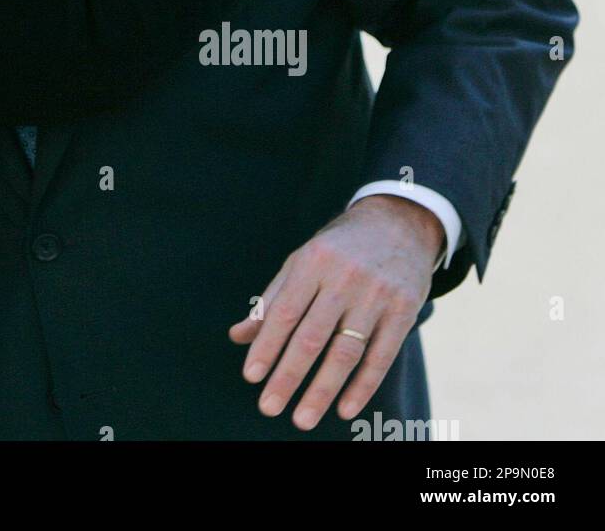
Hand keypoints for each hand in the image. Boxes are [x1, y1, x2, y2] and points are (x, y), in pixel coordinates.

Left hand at [227, 195, 440, 429]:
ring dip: (323, 390)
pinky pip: (381, 356)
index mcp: (312, 263)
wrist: (398, 225)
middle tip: (268, 407)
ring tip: (301, 419)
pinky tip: (344, 410)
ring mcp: (376, 296)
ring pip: (346, 351)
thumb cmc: (337, 250)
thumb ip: (271, 300)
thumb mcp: (301, 263)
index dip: (267, 346)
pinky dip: (362, 386)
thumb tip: (238, 336)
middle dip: (289, 375)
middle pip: (312, 336)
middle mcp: (344, 279)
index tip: (251, 376)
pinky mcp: (404, 311)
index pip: (285, 311)